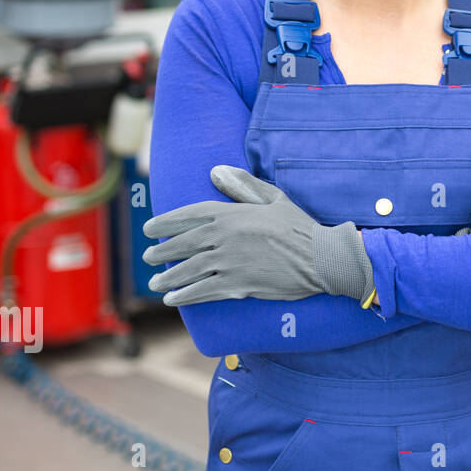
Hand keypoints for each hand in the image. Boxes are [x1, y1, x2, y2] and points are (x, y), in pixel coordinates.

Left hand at [143, 166, 373, 306]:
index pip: (188, 216)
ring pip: (188, 270)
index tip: (149, 228)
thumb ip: (243, 185)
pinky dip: (185, 296)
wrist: (321, 258)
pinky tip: (174, 299)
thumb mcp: (275, 198)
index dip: (165, 222)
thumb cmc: (300, 227)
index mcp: (232, 215)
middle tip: (149, 257)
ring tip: (156, 281)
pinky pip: (202, 291)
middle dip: (162, 252)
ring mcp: (229, 263)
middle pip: (182, 245)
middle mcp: (225, 238)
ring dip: (169, 277)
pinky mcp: (237, 285)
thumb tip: (216, 172)